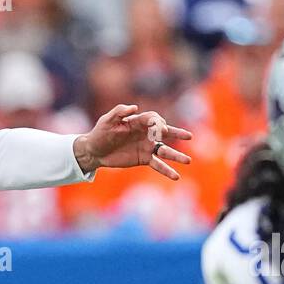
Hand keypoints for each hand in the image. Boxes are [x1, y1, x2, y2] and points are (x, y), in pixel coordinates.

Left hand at [74, 104, 191, 179]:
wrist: (94, 150)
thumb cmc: (100, 132)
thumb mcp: (107, 120)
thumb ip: (120, 112)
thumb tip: (134, 107)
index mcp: (138, 122)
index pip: (153, 119)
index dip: (158, 123)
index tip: (160, 128)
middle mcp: (146, 134)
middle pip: (165, 133)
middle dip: (177, 134)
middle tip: (189, 136)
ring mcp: (146, 147)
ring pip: (165, 151)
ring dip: (176, 156)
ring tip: (188, 161)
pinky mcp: (144, 159)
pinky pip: (158, 165)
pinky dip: (166, 170)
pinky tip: (176, 176)